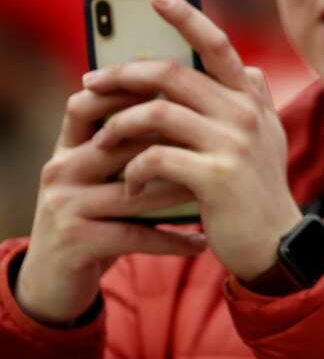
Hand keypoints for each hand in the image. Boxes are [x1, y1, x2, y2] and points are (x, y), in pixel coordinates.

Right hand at [16, 88, 204, 323]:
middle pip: (123, 143)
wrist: (53, 280)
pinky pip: (134, 235)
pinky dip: (171, 239)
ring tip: (220, 189)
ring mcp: (63, 205)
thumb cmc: (95, 216)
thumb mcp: (102, 177)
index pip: (91, 105)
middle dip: (175, 142)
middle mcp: (60, 169)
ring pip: (135, 188)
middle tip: (221, 143)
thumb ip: (129, 143)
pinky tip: (201, 243)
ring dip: (181, 191)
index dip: (130, 92)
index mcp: (68, 146)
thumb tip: (190, 107)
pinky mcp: (73, 242)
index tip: (184, 92)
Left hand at [83, 0, 302, 282]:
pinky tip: (129, 181)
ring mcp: (233, 143)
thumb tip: (246, 67)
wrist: (275, 242)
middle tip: (90, 82)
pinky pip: (157, 157)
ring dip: (118, 125)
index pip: (218, 45)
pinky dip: (134, 168)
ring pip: (158, 113)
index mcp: (250, 99)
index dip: (187, 17)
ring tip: (100, 141)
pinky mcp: (216, 176)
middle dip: (123, 74)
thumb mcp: (267, 136)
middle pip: (173, 74)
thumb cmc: (259, 189)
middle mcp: (245, 113)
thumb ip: (254, 99)